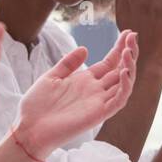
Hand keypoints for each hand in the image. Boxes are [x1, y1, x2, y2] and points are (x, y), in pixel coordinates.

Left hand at [12, 30, 137, 160]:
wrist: (28, 128)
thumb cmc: (36, 105)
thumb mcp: (51, 77)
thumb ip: (68, 63)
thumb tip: (85, 48)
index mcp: (86, 80)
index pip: (109, 62)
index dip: (119, 48)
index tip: (128, 32)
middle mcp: (96, 90)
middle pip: (120, 69)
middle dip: (129, 53)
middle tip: (132, 36)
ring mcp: (99, 102)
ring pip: (123, 83)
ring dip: (129, 66)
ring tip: (128, 51)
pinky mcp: (99, 114)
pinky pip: (118, 100)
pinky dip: (125, 86)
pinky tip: (124, 71)